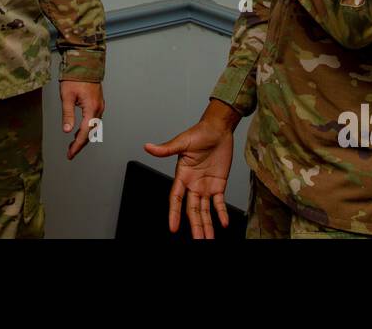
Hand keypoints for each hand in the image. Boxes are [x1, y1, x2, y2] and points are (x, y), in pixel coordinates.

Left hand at [60, 80, 104, 159]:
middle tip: (70, 152)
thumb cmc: (75, 78)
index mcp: (91, 108)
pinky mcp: (98, 103)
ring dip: (83, 136)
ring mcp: (100, 106)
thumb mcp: (67, 96)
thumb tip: (67, 131)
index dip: (77, 145)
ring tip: (72, 144)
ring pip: (93, 127)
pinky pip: (94, 120)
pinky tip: (79, 130)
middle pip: (91, 132)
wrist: (85, 63)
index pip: (85, 132)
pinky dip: (87, 128)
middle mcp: (98, 109)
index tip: (70, 154)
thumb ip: (67, 114)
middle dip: (80, 144)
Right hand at [143, 100, 240, 238]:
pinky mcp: (218, 184)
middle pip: (192, 210)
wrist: (218, 129)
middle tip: (198, 241)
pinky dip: (221, 213)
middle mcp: (192, 184)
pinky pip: (219, 203)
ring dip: (206, 225)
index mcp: (182, 176)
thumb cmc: (199, 133)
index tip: (173, 228)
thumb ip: (166, 148)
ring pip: (204, 210)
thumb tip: (148, 147)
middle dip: (195, 226)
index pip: (176, 199)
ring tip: (208, 239)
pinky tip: (223, 224)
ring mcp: (205, 186)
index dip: (174, 213)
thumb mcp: (182, 141)